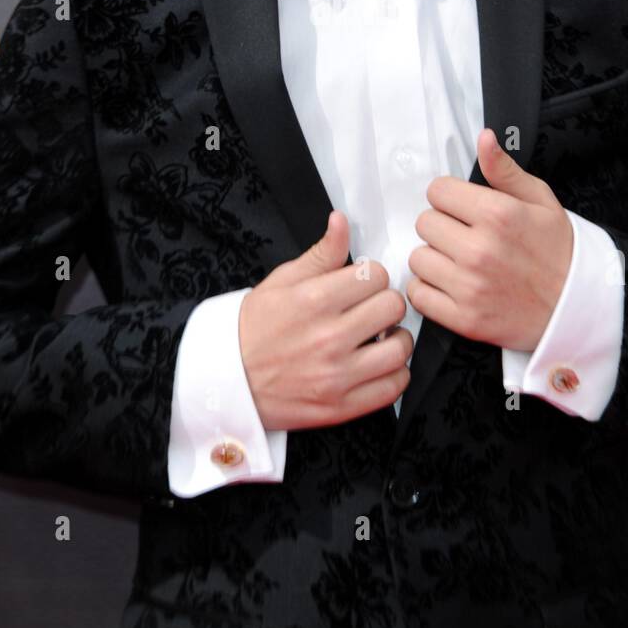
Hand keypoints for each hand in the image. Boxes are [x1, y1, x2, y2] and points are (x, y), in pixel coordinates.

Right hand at [238, 211, 412, 431]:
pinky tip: (379, 364)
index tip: (361, 286)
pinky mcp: (340, 407)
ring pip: (401, 348)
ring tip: (380, 337)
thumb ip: (321, 253)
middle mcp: (329, 338)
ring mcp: (336, 376)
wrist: (226, 380)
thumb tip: (341, 220)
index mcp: (314, 300)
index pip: (376, 276)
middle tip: (371, 309)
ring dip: (396, 339)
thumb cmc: (254, 328)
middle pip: (393, 306)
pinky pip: (393, 387)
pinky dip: (394, 373)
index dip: (371, 277)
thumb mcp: (282, 281)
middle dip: (385, 303)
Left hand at [407, 128, 572, 351]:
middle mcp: (480, 250)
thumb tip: (484, 138)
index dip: (449, 196)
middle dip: (442, 225)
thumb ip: (504, 169)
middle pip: (424, 222)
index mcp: (498, 215)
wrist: (576, 308)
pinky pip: (418, 294)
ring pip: (417, 258)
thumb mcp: (540, 200)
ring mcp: (470, 286)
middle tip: (465, 235)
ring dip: (434, 258)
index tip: (462, 207)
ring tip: (459, 261)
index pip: (437, 191)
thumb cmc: (558, 251)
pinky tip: (452, 284)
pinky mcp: (464, 318)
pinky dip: (429, 290)